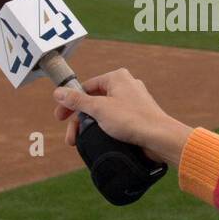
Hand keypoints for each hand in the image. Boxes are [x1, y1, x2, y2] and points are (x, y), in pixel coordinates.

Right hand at [52, 68, 192, 166]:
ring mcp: (133, 101)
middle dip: (80, 120)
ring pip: (104, 112)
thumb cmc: (133, 119)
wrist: (159, 138)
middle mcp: (125, 86)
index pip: (86, 87)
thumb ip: (77, 101)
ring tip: (82, 142)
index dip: (70, 103)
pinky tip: (99, 140)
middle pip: (93, 101)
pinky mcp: (137, 116)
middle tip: (71, 135)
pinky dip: (104, 129)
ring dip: (90, 127)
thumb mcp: (99, 109)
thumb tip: (58, 92)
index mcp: (117, 77)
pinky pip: (115, 120)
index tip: (60, 117)